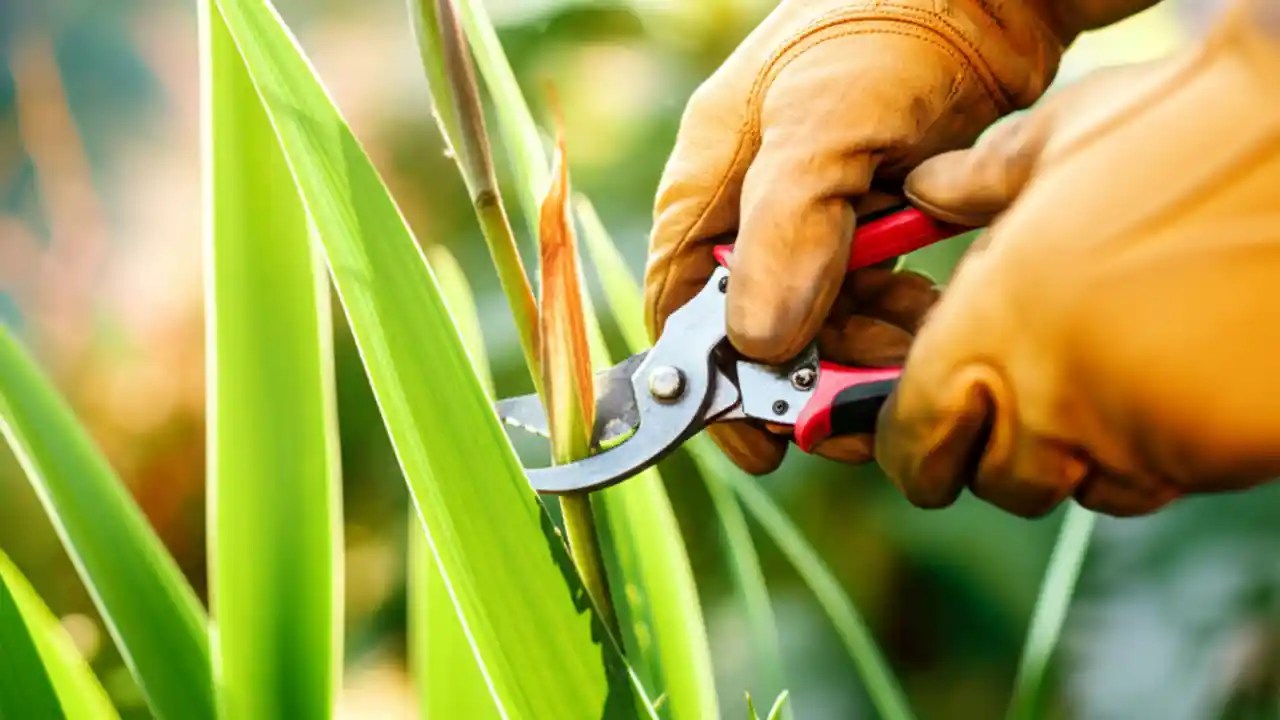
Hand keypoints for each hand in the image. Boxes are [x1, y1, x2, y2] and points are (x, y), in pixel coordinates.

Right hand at [643, 0, 1082, 473]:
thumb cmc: (887, 28)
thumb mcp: (823, 123)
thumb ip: (786, 229)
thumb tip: (757, 341)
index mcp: (708, 182)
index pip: (681, 307)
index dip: (711, 385)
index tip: (761, 444)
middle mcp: (751, 208)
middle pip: (756, 329)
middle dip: (809, 370)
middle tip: (861, 400)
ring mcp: (812, 216)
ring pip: (819, 323)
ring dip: (865, 347)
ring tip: (913, 337)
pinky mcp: (868, 220)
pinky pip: (868, 297)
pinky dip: (895, 318)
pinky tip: (925, 305)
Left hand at [877, 0, 1279, 516]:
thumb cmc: (1194, 131)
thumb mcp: (1067, 135)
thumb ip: (982, 180)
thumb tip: (929, 191)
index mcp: (994, 322)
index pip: (913, 437)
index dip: (906, 442)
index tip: (911, 437)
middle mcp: (1052, 395)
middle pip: (993, 481)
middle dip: (992, 454)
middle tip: (1014, 406)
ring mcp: (1137, 434)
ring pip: (1079, 489)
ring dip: (1076, 456)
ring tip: (1104, 383)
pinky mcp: (1215, 455)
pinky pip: (1162, 480)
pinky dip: (1154, 455)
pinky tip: (1169, 391)